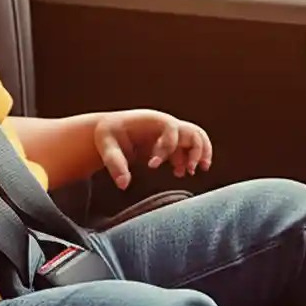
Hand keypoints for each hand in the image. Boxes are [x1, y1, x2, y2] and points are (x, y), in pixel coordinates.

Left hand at [93, 109, 211, 188]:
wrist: (110, 130)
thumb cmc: (108, 134)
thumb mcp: (106, 146)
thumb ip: (115, 164)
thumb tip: (123, 184)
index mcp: (152, 120)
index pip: (171, 128)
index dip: (167, 147)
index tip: (151, 166)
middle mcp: (165, 125)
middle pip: (192, 132)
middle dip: (196, 150)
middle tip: (190, 169)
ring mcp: (169, 134)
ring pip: (196, 139)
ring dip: (199, 155)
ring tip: (193, 171)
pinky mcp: (169, 143)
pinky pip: (188, 149)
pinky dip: (189, 160)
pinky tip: (180, 173)